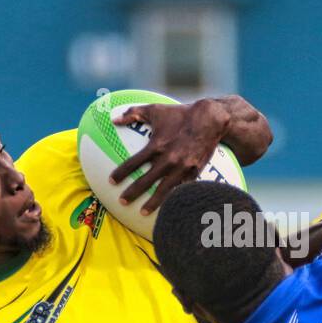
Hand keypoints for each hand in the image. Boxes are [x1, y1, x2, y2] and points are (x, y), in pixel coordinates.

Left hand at [109, 100, 229, 213]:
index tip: (111, 181)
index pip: (133, 163)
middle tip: (122, 201)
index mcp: (156, 145)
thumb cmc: (180, 114)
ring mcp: (182, 167)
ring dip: (152, 203)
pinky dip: (174, 198)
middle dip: (132, 193)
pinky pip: (182, 189)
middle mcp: (168, 159)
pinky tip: (167, 206)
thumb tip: (114, 119)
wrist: (210, 119)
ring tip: (142, 212)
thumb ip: (133, 113)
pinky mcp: (194, 172)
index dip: (120, 173)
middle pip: (145, 181)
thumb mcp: (155, 110)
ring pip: (164, 190)